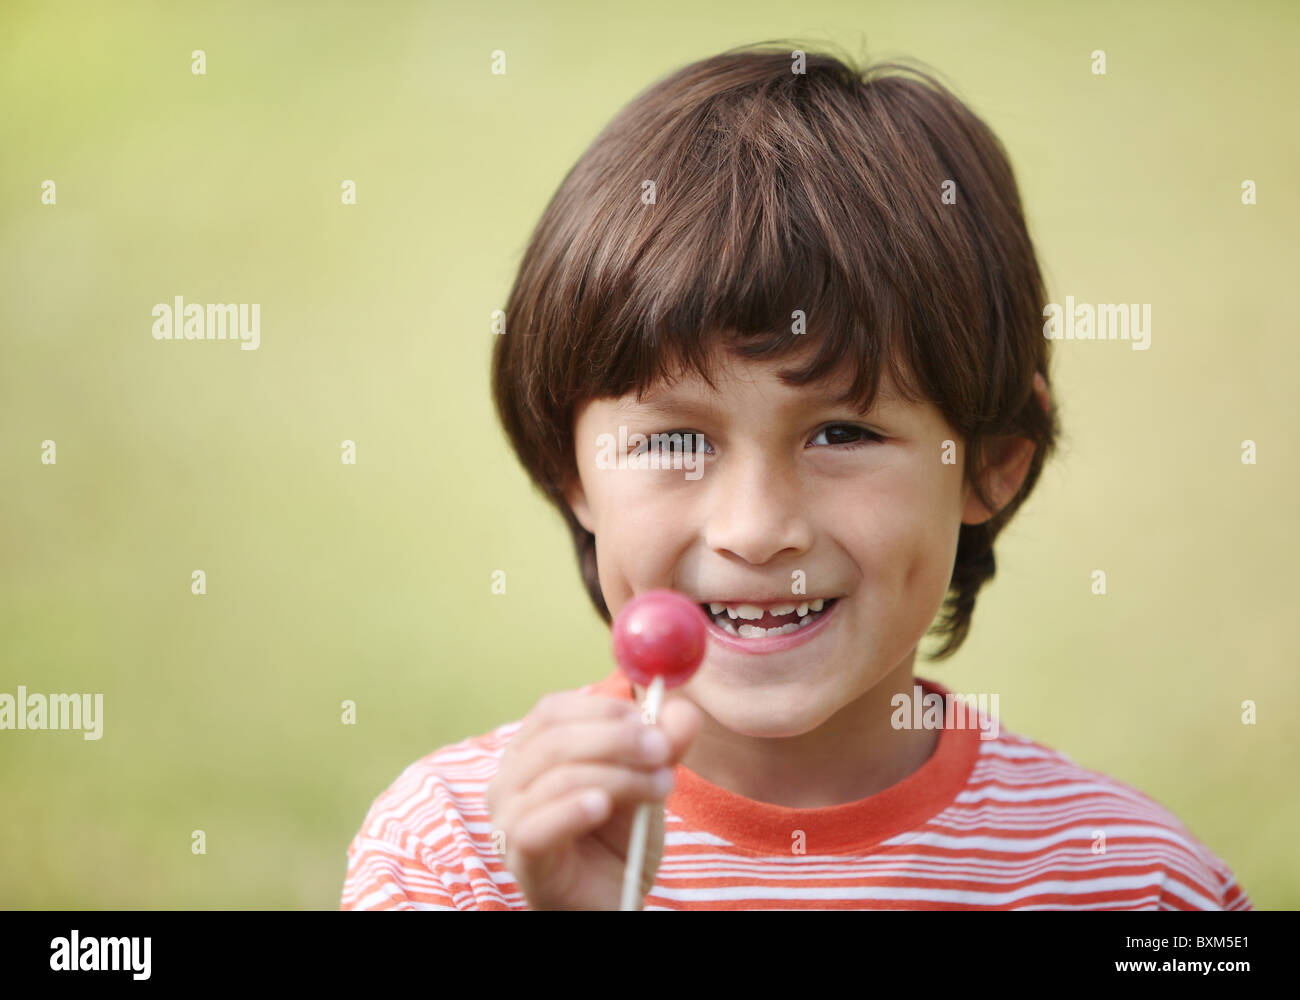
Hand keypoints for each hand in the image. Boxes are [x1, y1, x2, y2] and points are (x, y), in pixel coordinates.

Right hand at [487, 688, 702, 909]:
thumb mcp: (646, 782)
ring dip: (618, 776)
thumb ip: (663, 747)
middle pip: (555, 740)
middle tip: (663, 749)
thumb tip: (685, 711)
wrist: (610, 900)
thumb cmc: (616, 838)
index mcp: (531, 751)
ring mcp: (508, 818)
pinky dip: (572, 810)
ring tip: (661, 786)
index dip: (602, 708)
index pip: (553, 710)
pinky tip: (602, 806)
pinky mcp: (519, 857)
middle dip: (617, 739)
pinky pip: (536, 826)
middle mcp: (509, 779)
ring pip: (557, 777)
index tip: (648, 720)